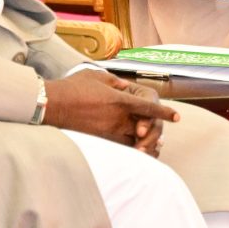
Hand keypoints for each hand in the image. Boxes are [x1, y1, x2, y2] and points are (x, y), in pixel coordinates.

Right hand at [43, 70, 178, 150]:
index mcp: (120, 100)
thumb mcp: (96, 76)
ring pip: (132, 141)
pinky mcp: (97, 141)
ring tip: (151, 147)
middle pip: (144, 128)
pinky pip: (118, 148)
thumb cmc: (72, 87)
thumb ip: (115, 82)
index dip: (164, 112)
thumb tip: (125, 86)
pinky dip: (127, 150)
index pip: (148, 108)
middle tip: (162, 137)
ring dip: (142, 144)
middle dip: (154, 133)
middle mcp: (117, 118)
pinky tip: (130, 152)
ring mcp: (107, 131)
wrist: (50, 105)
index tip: (178, 117)